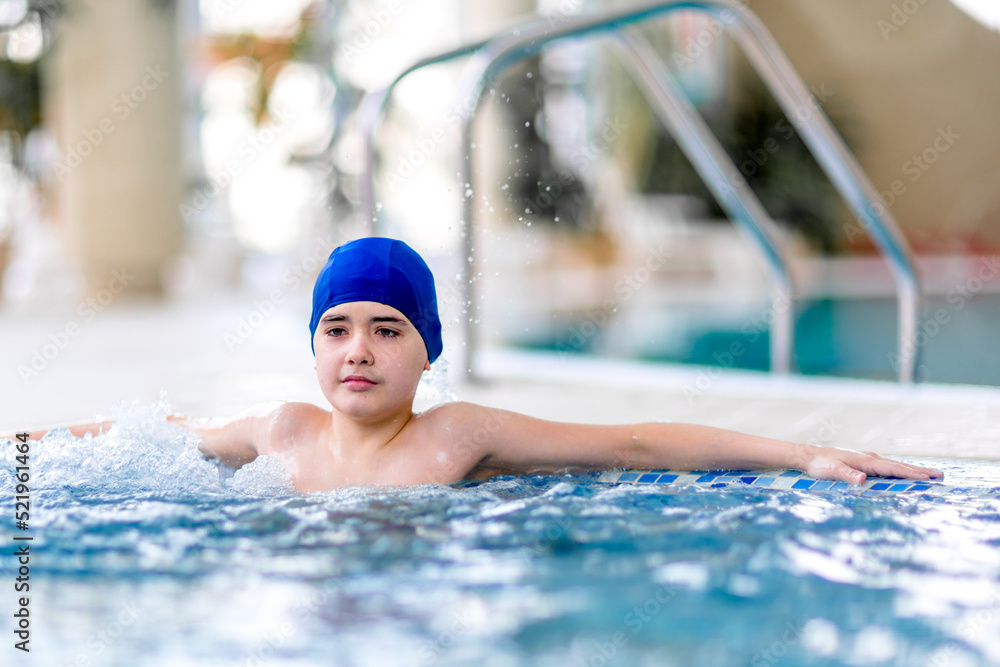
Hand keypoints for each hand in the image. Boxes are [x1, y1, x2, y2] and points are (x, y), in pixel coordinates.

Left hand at [802, 446, 942, 484]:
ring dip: (912, 469)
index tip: (928, 478)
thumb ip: (846, 475)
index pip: (892, 468)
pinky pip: (887, 466)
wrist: (809, 456)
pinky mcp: (864, 462)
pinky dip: (900, 469)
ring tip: (929, 474)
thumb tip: (863, 479)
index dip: (910, 473)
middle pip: (898, 465)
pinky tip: (903, 472)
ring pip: (894, 465)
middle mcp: (869, 458)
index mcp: (865, 461)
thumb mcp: (831, 471)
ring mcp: (867, 459)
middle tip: (939, 475)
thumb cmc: (820, 465)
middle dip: (919, 470)